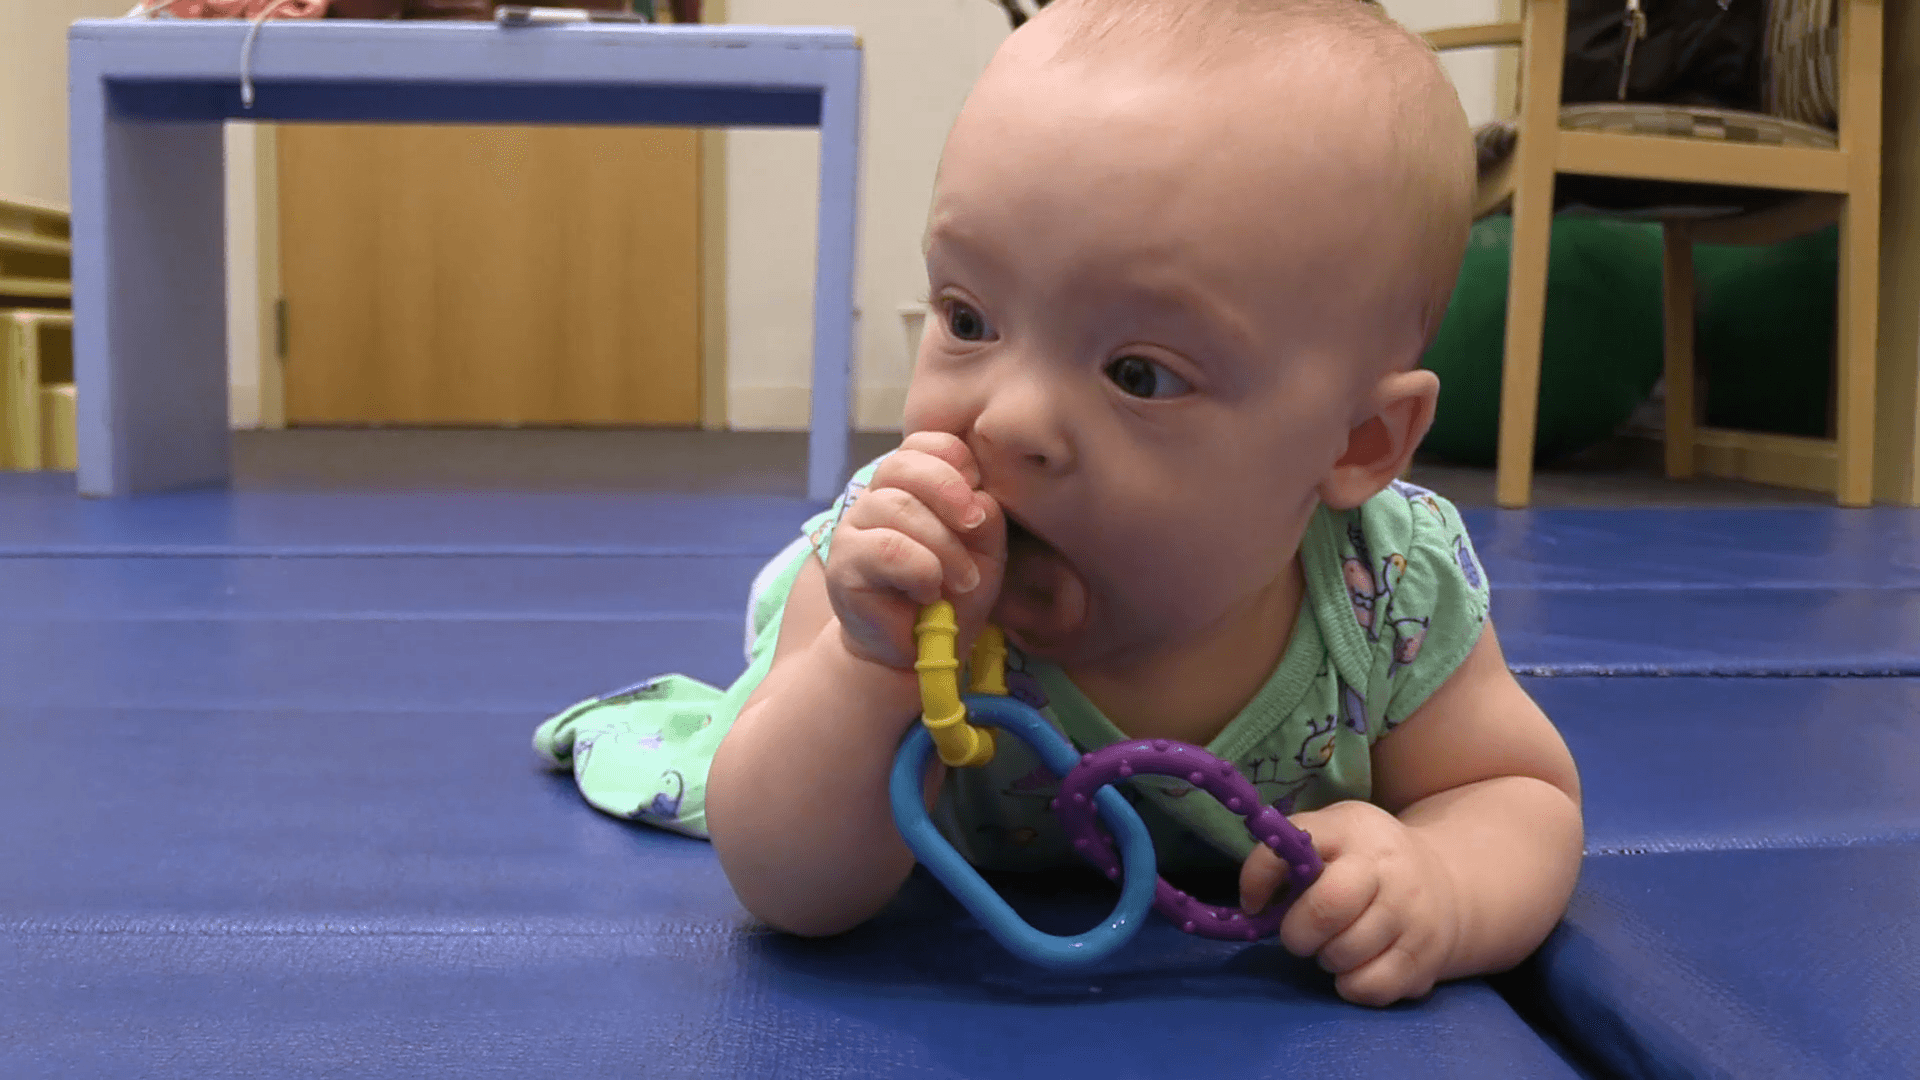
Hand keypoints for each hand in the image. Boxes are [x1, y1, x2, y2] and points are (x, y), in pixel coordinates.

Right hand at [823, 431, 1006, 671]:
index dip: (955, 461)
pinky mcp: (843, 562)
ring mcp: (854, 527)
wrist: (922, 650)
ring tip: (960, 581)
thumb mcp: (985, 550)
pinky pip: (888, 549)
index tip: (977, 501)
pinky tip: (928, 593)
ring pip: (900, 508)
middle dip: (950, 493)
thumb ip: (984, 515)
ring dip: (944, 547)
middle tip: (974, 526)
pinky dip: (921, 570)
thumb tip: (976, 497)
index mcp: (912, 483)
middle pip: (905, 464)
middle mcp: (877, 496)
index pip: (925, 442)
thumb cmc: (953, 594)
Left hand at [1239, 800, 1460, 1006]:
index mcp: (1353, 829)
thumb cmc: (1365, 861)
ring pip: (1344, 954)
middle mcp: (1388, 868)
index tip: (1253, 904)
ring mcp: (1413, 913)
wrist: (1447, 881)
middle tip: (1300, 935)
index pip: (1294, 847)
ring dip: (1326, 958)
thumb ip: (1289, 858)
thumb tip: (1253, 904)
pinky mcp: (1426, 956)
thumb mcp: (1331, 836)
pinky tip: (1356, 966)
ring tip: (1336, 944)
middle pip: (1326, 907)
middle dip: (1297, 932)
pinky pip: (1369, 987)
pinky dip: (1351, 985)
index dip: (1259, 879)